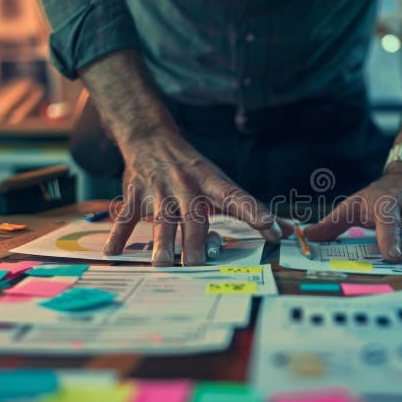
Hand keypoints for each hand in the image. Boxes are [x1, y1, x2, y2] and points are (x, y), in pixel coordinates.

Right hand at [104, 128, 288, 265]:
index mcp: (211, 182)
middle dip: (194, 239)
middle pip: (193, 215)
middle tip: (197, 263)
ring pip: (161, 218)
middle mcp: (186, 186)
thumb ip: (251, 209)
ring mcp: (158, 189)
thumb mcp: (221, 183)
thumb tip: (288, 230)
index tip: (271, 228)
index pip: (237, 198)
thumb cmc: (193, 170)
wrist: (151, 137)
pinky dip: (119, 234)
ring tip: (163, 263)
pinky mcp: (134, 193)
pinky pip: (126, 216)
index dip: (255, 213)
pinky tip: (113, 252)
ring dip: (162, 241)